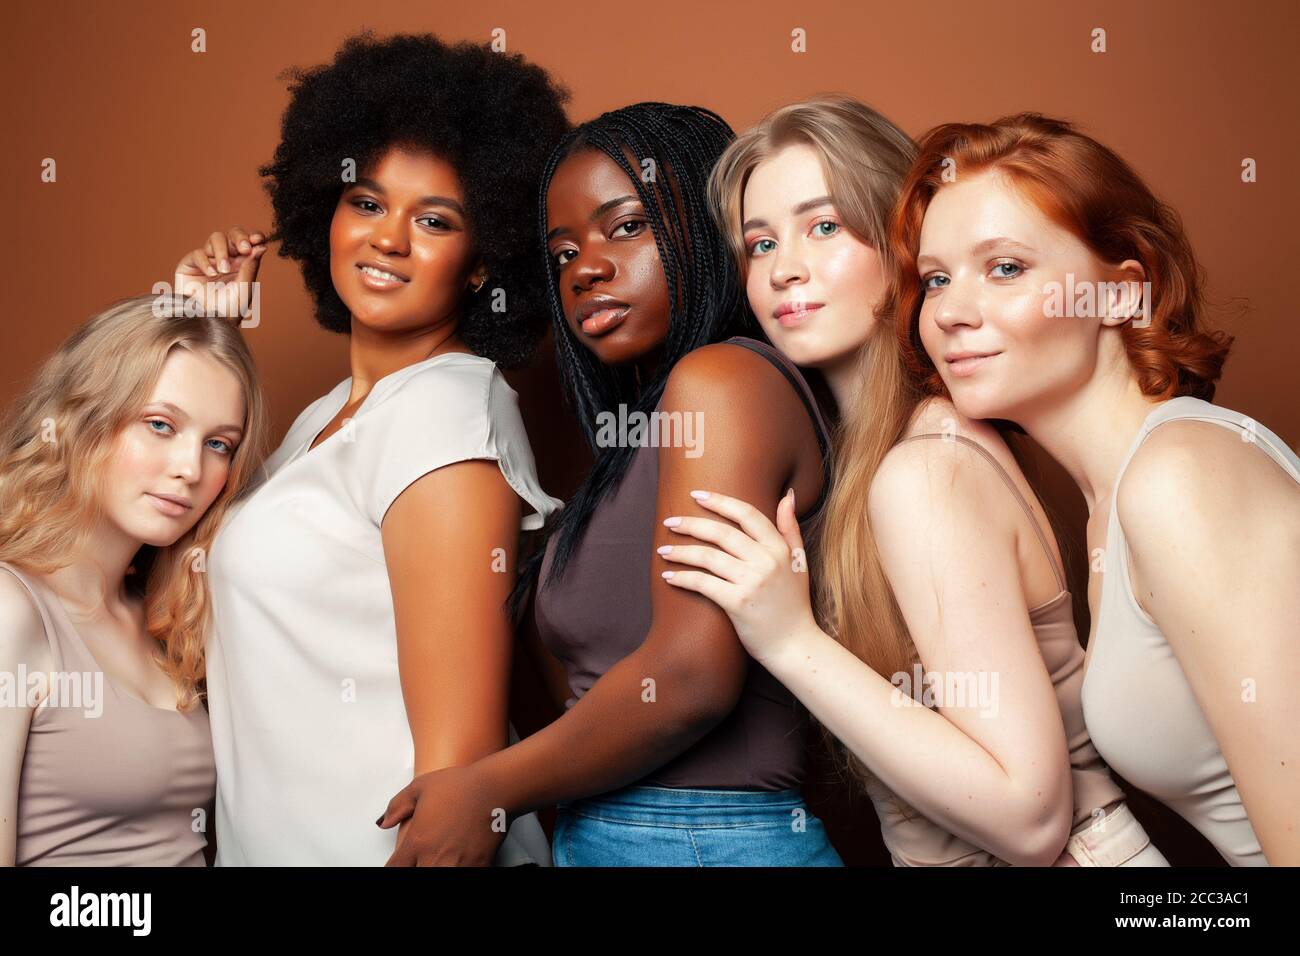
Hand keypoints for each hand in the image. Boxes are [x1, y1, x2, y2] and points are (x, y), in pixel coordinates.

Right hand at [173, 225, 267, 318]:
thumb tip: (262, 246)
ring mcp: (208, 260)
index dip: (254, 237)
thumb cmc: (227, 311)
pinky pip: (197, 253)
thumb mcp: (244, 289)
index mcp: (243, 264)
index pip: (249, 243)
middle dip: (239, 238)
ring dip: (222, 251)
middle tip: (244, 248)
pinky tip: (211, 274)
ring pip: (216, 238)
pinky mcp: (190, 264)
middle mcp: (226, 259)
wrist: (205, 324)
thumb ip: (251, 267)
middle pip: (233, 235)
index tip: (258, 240)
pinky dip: (205, 262)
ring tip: (224, 270)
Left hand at [376, 764, 506, 865]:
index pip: (395, 868)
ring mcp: (457, 864)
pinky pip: (465, 876)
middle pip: (415, 876)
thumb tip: (385, 821)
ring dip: (437, 868)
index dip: (395, 867)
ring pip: (437, 878)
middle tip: (421, 859)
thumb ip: (397, 805)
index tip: (399, 864)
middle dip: (415, 869)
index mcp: (417, 841)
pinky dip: (461, 869)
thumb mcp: (421, 787)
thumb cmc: (462, 785)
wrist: (494, 788)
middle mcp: (435, 857)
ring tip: (441, 860)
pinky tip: (458, 862)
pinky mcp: (478, 866)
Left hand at [658, 488, 817, 667]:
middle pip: (722, 533)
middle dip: (691, 524)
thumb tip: (787, 496)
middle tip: (669, 521)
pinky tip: (668, 575)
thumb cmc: (794, 604)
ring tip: (663, 550)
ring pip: (708, 557)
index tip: (696, 495)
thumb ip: (791, 528)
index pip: (747, 515)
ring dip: (681, 552)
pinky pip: (703, 583)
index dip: (720, 501)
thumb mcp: (800, 562)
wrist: (795, 646)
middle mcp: (767, 561)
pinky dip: (682, 578)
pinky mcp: (737, 603)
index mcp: (780, 548)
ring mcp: (752, 582)